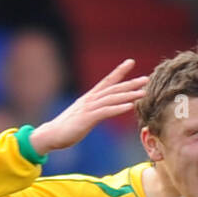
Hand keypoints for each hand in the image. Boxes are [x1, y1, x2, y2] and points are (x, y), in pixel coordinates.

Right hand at [29, 58, 147, 154]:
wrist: (51, 135)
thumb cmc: (67, 128)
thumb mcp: (83, 116)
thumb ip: (94, 110)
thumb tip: (104, 110)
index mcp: (89, 98)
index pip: (107, 81)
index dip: (119, 71)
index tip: (130, 62)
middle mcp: (90, 99)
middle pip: (113, 88)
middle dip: (130, 83)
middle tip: (146, 78)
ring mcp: (88, 108)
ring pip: (112, 98)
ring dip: (128, 95)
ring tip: (143, 92)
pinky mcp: (87, 118)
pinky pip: (105, 112)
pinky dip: (118, 108)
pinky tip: (129, 106)